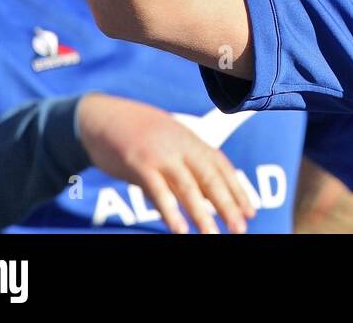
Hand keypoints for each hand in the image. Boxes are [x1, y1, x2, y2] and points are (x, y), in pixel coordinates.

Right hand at [76, 94, 255, 233]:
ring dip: (202, 214)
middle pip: (210, 179)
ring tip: (213, 236)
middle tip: (241, 228)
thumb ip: (187, 166)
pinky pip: (158, 191)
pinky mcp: (138, 164)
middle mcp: (181, 147)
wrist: (102, 116)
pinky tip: (179, 230)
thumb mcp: (170, 143)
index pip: (221, 168)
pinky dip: (169, 211)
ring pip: (187, 187)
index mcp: (192, 141)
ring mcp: (161, 155)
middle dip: (228, 205)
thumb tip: (206, 194)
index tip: (250, 211)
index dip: (237, 190)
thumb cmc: (139, 133)